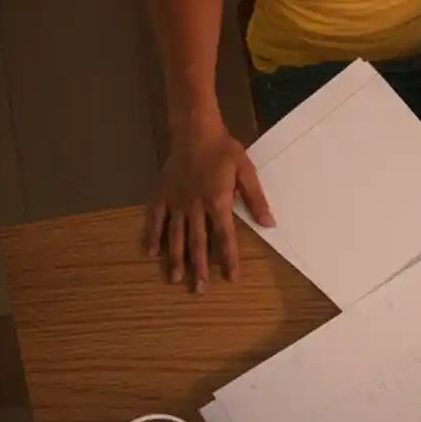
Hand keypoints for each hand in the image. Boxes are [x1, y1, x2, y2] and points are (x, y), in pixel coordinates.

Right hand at [144, 116, 272, 292]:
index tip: (230, 278)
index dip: (228, 258)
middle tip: (199, 291)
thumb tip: (269, 223)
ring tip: (175, 279)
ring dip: (176, 259)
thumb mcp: (246, 172)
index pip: (224, 237)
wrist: (195, 130)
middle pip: (197, 242)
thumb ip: (256, 199)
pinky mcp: (162, 194)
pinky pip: (156, 218)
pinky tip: (151, 253)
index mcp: (217, 202)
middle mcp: (195, 206)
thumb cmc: (224, 150)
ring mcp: (176, 202)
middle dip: (200, 268)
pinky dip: (153, 235)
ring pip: (175, 235)